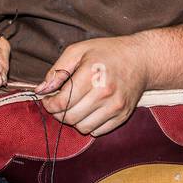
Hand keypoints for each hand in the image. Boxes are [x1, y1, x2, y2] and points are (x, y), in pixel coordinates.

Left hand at [35, 36, 149, 135]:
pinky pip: (97, 132)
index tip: (48, 99)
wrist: (141, 59)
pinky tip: (89, 111)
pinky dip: (89, 125)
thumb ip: (57, 70)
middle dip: (59, 113)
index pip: (61, 102)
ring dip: (74, 120)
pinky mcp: (123, 116)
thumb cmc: (107, 52)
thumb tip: (41, 90)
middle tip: (59, 104)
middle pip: (70, 117)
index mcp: (91, 74)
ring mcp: (115, 106)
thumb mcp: (79, 50)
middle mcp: (104, 93)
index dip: (49, 104)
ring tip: (75, 107)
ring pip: (83, 127)